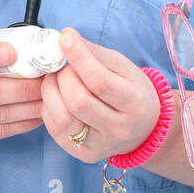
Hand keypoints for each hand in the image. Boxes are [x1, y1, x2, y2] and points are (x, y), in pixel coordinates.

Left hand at [39, 28, 159, 164]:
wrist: (143, 128)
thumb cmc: (131, 90)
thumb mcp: (122, 67)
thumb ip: (95, 52)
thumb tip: (67, 37)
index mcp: (135, 103)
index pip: (100, 81)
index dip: (79, 58)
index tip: (65, 38)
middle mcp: (120, 129)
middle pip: (78, 101)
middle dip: (63, 77)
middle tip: (62, 66)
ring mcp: (101, 146)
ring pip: (63, 119)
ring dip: (50, 92)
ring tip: (54, 80)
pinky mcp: (84, 155)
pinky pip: (56, 131)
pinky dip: (49, 109)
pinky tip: (56, 98)